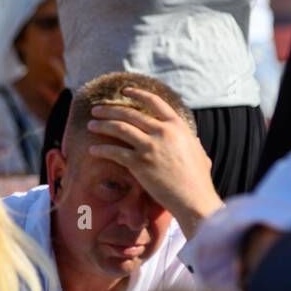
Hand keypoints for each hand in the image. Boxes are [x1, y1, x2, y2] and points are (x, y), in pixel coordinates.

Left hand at [85, 87, 220, 233]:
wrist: (194, 199)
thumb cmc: (198, 180)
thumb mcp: (200, 154)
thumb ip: (194, 143)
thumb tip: (195, 139)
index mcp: (177, 126)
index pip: (155, 102)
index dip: (138, 94)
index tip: (125, 91)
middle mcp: (163, 132)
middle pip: (130, 114)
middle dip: (110, 110)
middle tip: (97, 109)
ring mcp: (150, 146)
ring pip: (119, 128)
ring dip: (102, 125)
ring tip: (90, 124)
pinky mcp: (139, 163)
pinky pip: (115, 152)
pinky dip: (101, 149)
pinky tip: (92, 150)